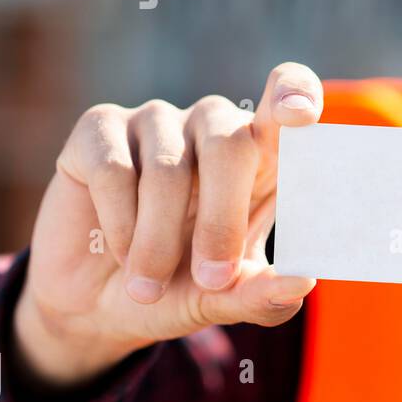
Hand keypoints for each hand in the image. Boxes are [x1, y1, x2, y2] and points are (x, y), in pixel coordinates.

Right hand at [13, 63, 322, 389]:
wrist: (99, 307)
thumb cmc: (179, 289)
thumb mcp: (225, 299)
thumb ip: (264, 294)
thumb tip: (303, 283)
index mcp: (260, 156)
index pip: (289, 97)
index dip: (295, 94)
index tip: (301, 114)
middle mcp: (213, 125)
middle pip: (230, 144)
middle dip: (222, 220)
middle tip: (212, 278)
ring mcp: (157, 121)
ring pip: (168, 168)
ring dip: (159, 240)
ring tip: (149, 284)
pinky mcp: (100, 128)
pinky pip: (115, 170)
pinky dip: (120, 224)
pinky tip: (120, 251)